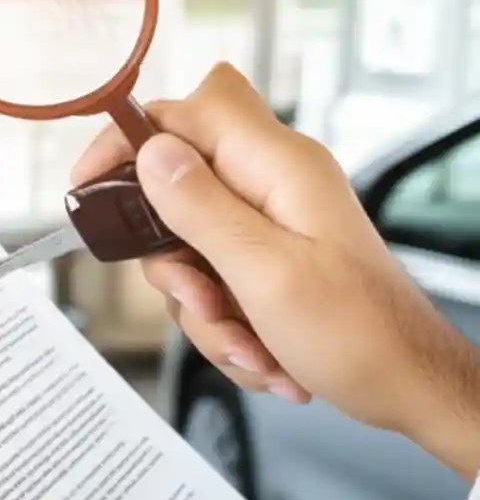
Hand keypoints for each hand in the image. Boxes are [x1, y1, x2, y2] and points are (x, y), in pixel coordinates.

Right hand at [72, 63, 479, 476]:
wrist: (408, 386)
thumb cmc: (359, 334)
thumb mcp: (265, 273)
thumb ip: (200, 208)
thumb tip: (150, 151)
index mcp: (275, 164)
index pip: (182, 113)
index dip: (128, 140)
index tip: (90, 186)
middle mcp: (270, 181)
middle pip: (173, 192)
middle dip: (172, 261)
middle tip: (202, 298)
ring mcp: (269, 219)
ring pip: (186, 248)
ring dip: (202, 308)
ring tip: (248, 344)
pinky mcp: (267, 255)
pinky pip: (211, 280)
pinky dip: (224, 324)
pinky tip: (262, 353)